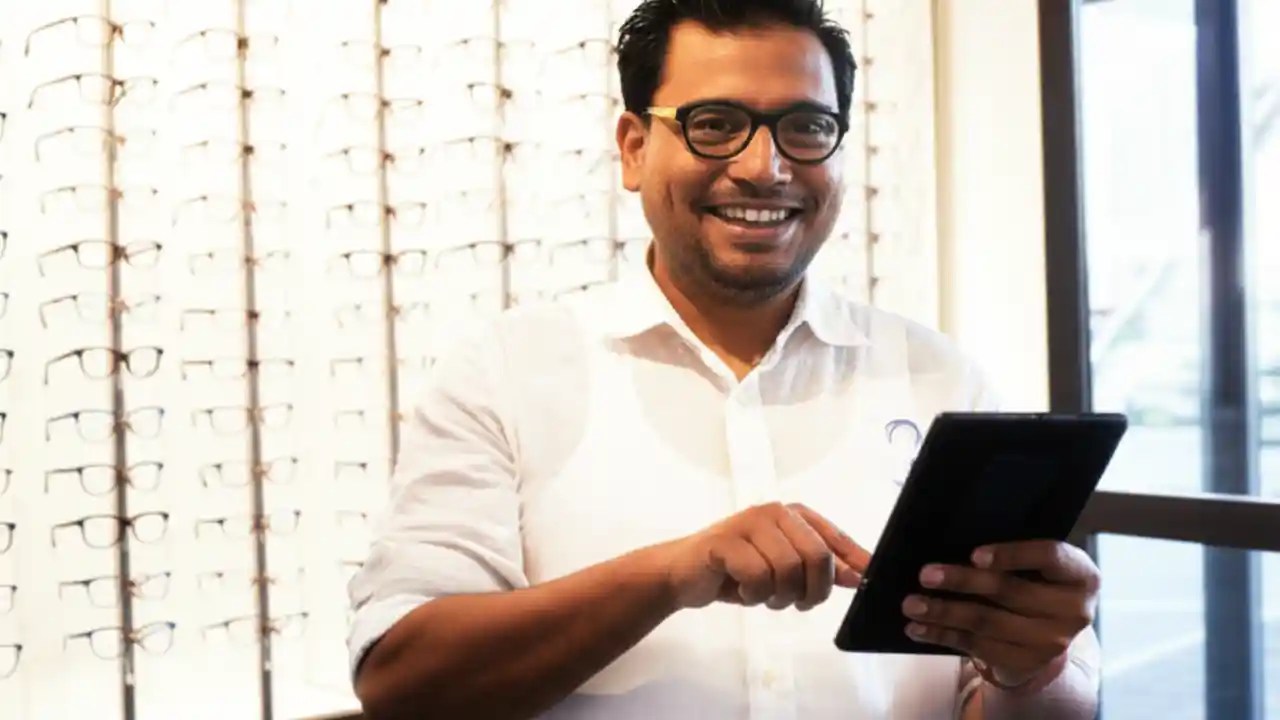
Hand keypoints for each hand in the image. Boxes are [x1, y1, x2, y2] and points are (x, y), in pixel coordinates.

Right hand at [656, 502, 870, 611]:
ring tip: (764, 596)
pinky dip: (754, 594)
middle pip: (817, 556)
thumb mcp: (784, 569)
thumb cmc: (736, 569)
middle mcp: (773, 512)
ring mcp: (748, 523)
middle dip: (813, 590)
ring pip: (788, 569)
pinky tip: (744, 591)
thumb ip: (819, 567)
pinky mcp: (724, 541)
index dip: (854, 561)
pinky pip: (757, 576)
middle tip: (798, 602)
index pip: (835, 537)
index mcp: (792, 515)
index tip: (864, 582)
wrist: (684, 572)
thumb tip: (857, 575)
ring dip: (779, 596)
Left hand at [901, 540, 1098, 685]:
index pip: (1049, 557)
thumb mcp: (1039, 563)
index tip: (975, 554)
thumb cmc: (1038, 579)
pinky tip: (918, 628)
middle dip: (962, 581)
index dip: (1012, 555)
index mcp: (1080, 575)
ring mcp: (1051, 642)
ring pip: (988, 622)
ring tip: (912, 604)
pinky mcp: (1026, 662)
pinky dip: (943, 635)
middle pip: (1010, 591)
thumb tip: (953, 541)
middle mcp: (1074, 611)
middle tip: (925, 574)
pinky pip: (978, 647)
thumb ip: (1012, 553)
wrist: (1052, 629)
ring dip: (944, 612)